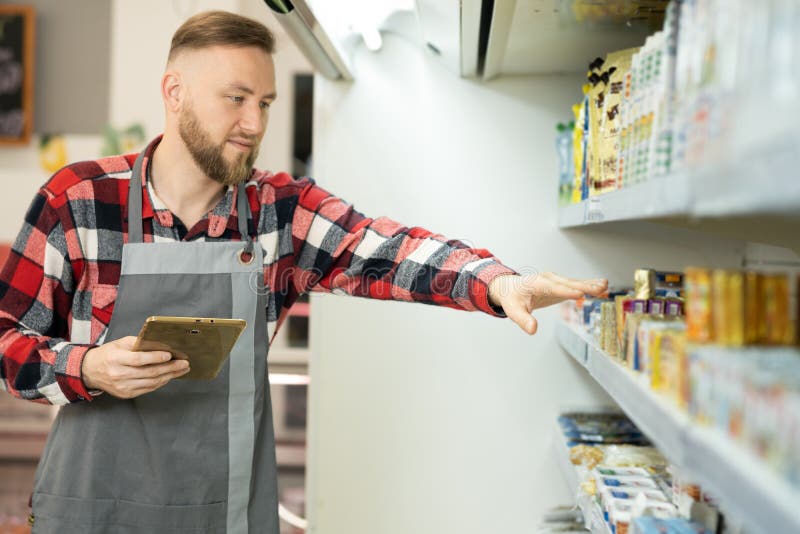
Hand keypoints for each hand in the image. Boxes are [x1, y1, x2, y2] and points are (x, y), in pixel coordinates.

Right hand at [81, 336, 189, 398]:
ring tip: (181, 370)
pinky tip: (169, 376)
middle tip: (184, 363)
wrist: (90, 371)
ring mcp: (123, 387)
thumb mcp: (120, 343)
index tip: (170, 354)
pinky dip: (161, 382)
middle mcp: (119, 374)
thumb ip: (139, 343)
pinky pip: (148, 388)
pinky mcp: (126, 394)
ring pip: (151, 382)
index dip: (156, 357)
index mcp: (116, 359)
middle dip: (170, 368)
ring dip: (169, 376)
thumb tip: (160, 344)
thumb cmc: (107, 354)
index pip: (139, 359)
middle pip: (149, 372)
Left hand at [488, 272, 607, 334]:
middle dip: (584, 286)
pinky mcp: (560, 284)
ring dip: (590, 284)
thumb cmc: (513, 299)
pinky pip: (576, 285)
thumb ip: (523, 320)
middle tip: (600, 288)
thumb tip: (533, 330)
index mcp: (536, 284)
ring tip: (605, 286)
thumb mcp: (514, 311)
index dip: (566, 291)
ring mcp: (555, 280)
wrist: (511, 288)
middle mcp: (548, 279)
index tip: (580, 294)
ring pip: (575, 283)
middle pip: (568, 283)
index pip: (553, 288)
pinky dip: (589, 286)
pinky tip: (602, 287)